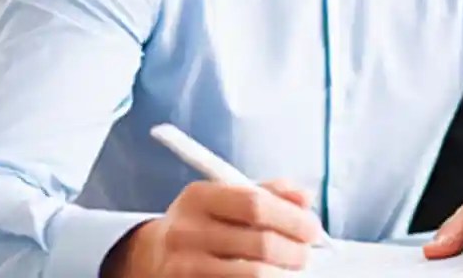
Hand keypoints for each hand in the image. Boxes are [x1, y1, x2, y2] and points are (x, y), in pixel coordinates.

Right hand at [101, 179, 324, 276]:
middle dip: (295, 252)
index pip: (255, 204)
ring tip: (291, 271)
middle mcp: (186, 232)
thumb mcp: (224, 198)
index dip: (292, 218)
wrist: (149, 258)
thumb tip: (305, 198)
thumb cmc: (202, 225)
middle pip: (260, 244)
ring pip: (254, 276)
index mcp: (199, 197)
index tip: (313, 229)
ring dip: (284, 275)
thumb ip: (267, 193)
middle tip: (307, 255)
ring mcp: (183, 268)